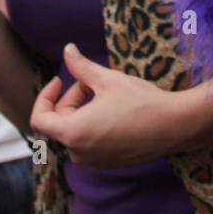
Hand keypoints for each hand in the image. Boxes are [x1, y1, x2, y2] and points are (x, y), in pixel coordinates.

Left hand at [30, 43, 179, 167]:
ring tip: (105, 94)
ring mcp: (94, 162)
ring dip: (82, 111)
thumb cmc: (140, 102)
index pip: (39, 119)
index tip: (59, 80)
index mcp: (73, 133)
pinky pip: (89, 143)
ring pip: (75, 133)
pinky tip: (115, 111)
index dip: (45, 97)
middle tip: (92, 80)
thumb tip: (67, 50)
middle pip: (60, 123)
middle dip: (71, 99)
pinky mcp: (108, 163)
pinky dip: (93, 125)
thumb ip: (81, 67)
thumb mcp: (107, 79)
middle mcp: (79, 153)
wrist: (173, 126)